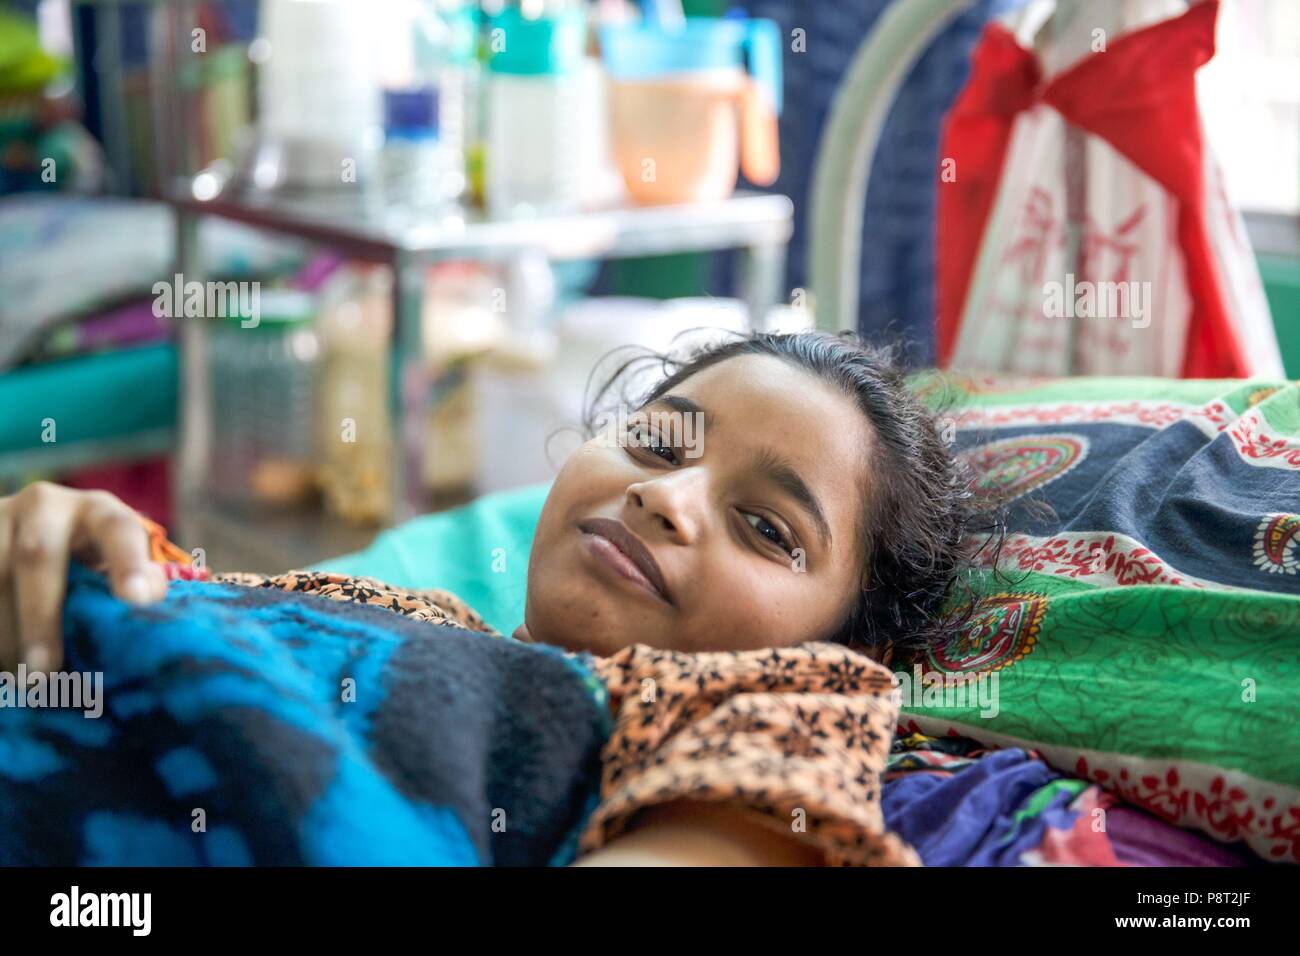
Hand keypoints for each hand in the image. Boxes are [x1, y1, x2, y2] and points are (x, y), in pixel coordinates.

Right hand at [0, 482, 166, 673]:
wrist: (21, 533)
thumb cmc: (80, 561)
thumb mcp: (111, 564)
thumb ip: (135, 580)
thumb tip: (148, 602)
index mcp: (98, 511)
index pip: (118, 530)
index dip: (128, 562)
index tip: (137, 599)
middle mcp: (46, 506)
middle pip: (38, 557)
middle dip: (40, 617)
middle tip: (44, 670)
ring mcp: (0, 517)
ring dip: (6, 632)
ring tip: (20, 672)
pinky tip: (2, 659)